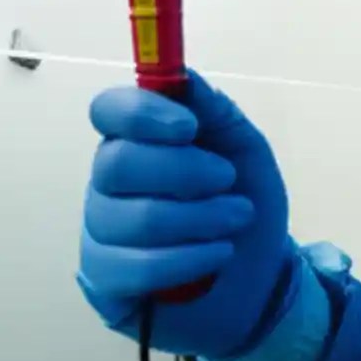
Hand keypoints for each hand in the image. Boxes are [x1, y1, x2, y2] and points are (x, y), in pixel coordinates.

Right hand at [77, 69, 295, 359]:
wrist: (260, 280)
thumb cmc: (243, 205)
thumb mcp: (246, 152)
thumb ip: (216, 112)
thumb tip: (185, 79)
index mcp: (137, 141)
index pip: (107, 111)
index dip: (142, 114)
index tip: (188, 127)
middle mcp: (107, 183)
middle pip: (117, 164)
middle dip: (186, 172)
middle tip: (229, 181)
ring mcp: (99, 232)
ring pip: (134, 218)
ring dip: (201, 218)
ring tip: (238, 220)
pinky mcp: (105, 281)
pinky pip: (134, 267)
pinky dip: (189, 258)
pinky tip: (219, 255)